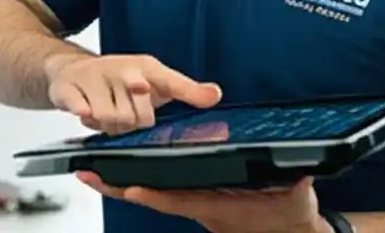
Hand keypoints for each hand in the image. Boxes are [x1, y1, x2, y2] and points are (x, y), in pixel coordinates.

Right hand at [43, 53, 221, 134]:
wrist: (75, 68)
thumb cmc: (121, 78)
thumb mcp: (157, 81)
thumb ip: (186, 90)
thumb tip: (216, 94)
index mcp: (145, 68)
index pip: (167, 82)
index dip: (180, 92)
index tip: (178, 95)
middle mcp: (121, 69)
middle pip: (135, 118)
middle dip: (129, 124)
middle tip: (124, 114)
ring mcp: (93, 77)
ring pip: (109, 120)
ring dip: (107, 125)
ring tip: (106, 113)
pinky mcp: (70, 87)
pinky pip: (82, 112)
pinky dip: (85, 118)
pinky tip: (86, 111)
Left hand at [76, 173, 330, 232]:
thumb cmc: (289, 216)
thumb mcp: (296, 197)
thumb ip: (294, 182)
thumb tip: (298, 170)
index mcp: (217, 206)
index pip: (180, 200)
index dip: (155, 196)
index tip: (132, 188)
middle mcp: (198, 206)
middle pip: (151, 196)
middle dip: (117, 187)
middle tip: (86, 173)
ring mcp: (194, 204)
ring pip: (151, 193)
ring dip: (120, 184)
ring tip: (90, 169)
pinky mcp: (194, 200)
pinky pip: (160, 190)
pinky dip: (138, 181)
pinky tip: (120, 171)